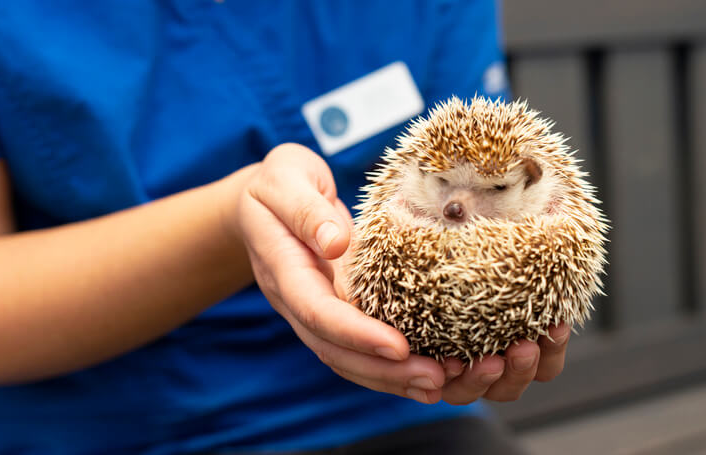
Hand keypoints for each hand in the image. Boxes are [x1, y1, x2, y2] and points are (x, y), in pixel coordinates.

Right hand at [232, 143, 570, 404]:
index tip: (398, 346)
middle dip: (383, 370)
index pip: (317, 311)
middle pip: (335, 349)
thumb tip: (335, 243)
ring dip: (392, 378)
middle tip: (434, 378)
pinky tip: (429, 372)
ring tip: (441, 383)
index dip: (356, 333)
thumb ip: (306, 210)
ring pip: (348, 358)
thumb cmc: (278, 183)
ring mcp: (318, 309)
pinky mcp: (338, 308)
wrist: (264, 201)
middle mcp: (298, 300)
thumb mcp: (285, 179)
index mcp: (282, 268)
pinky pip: (361, 346)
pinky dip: (392, 366)